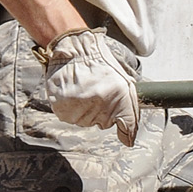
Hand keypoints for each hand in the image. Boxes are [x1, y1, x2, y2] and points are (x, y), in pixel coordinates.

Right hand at [42, 27, 140, 144]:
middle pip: (104, 124)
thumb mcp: (124, 83)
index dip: (125, 130)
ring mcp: (80, 106)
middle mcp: (101, 104)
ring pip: (86, 122)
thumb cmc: (101, 65)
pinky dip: (71, 109)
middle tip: (96, 91)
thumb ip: (130, 112)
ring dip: (85, 110)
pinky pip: (70, 118)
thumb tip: (128, 142)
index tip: (126, 136)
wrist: (75, 50)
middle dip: (102, 111)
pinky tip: (73, 93)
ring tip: (83, 90)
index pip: (127, 125)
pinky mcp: (62, 108)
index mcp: (121, 96)